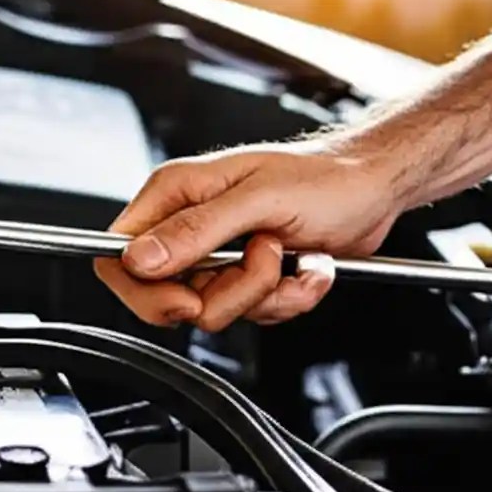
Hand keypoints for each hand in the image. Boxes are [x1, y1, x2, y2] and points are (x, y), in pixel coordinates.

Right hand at [94, 138, 403, 330]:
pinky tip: (305, 263)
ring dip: (264, 290)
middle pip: (164, 296)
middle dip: (223, 292)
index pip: (119, 255)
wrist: (372, 190)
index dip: (144, 289)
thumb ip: (196, 230)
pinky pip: (250, 315)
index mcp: (176, 194)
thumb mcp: (258, 199)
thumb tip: (140, 258)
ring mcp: (219, 257)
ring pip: (213, 311)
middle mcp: (189, 226)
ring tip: (288, 251)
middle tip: (258, 260)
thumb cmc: (324, 176)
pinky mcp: (247, 279)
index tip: (187, 297)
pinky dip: (287, 298)